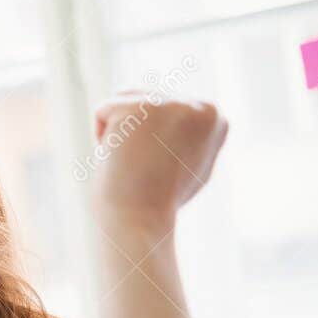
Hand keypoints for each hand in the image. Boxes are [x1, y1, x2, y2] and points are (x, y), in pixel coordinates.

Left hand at [89, 91, 228, 235]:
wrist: (140, 221)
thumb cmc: (159, 200)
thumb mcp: (191, 162)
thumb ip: (191, 134)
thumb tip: (196, 113)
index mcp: (214, 117)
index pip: (165, 106)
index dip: (152, 138)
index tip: (162, 166)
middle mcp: (199, 105)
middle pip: (144, 96)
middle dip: (135, 134)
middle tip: (145, 168)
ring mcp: (170, 103)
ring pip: (123, 100)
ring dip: (119, 133)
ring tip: (133, 162)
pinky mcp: (139, 107)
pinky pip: (103, 110)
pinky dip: (102, 138)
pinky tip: (120, 158)